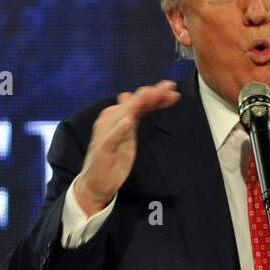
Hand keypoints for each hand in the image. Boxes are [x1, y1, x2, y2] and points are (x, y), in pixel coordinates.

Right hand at [72, 80, 180, 214]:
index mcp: (118, 117)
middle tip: (170, 85)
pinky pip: (111, 138)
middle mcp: (111, 121)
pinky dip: (119, 129)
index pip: (139, 102)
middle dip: (151, 94)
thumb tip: (135, 95)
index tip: (174, 92)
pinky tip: (129, 121)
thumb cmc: (113, 158)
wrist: (95, 183)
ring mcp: (106, 134)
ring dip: (137, 104)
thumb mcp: (128, 134)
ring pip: (123, 115)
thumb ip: (134, 116)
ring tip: (151, 94)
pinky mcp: (102, 149)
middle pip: (133, 103)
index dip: (156, 95)